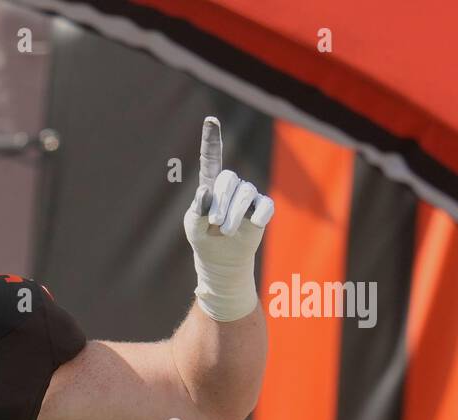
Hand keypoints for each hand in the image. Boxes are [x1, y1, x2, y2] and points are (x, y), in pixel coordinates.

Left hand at [183, 116, 274, 320]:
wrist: (220, 261)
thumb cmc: (203, 239)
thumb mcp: (193, 227)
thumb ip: (196, 210)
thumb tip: (206, 192)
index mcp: (211, 185)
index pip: (212, 157)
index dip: (212, 139)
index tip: (211, 120)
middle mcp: (231, 186)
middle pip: (229, 178)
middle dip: (221, 202)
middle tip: (215, 223)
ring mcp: (248, 196)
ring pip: (246, 192)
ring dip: (234, 213)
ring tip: (225, 230)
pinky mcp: (262, 210)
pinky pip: (264, 206)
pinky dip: (256, 216)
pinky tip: (251, 224)